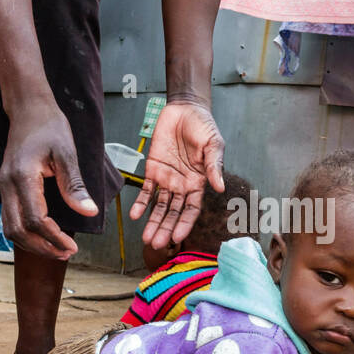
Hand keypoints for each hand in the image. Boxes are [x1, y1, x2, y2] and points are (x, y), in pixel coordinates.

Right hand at [0, 102, 97, 259]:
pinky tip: (44, 237)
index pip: (34, 218)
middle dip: (42, 247)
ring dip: (32, 244)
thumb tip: (89, 212)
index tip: (72, 247)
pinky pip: (10, 219)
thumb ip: (75, 185)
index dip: (53, 237)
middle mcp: (7, 184)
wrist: (28, 110)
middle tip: (66, 254)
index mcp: (22, 176)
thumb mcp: (67, 152)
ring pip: (10, 228)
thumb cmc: (49, 126)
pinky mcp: (6, 187)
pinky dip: (25, 233)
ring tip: (57, 250)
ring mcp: (3, 187)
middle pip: (17, 230)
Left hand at [130, 98, 225, 248]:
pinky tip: (134, 216)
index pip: (191, 210)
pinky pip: (145, 190)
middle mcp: (182, 185)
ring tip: (146, 238)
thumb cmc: (203, 126)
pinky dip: (140, 203)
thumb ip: (214, 166)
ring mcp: (166, 179)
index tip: (177, 238)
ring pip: (159, 206)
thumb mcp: (214, 144)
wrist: (185, 109)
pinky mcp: (152, 169)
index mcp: (198, 183)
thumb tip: (220, 187)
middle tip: (157, 245)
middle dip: (165, 229)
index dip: (184, 224)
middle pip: (173, 213)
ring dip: (153, 222)